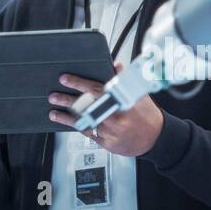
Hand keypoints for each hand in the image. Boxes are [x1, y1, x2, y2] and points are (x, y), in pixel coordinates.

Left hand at [48, 64, 163, 156]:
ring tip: (54, 112)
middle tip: (54, 96)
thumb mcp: (138, 94)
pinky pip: (89, 134)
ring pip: (84, 122)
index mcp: (122, 101)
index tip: (65, 79)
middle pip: (86, 106)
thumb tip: (114, 65)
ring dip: (67, 117)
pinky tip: (68, 123)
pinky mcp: (108, 143)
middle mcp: (115, 116)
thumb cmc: (147, 115)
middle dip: (68, 100)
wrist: (156, 138)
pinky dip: (78, 127)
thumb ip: (123, 80)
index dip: (78, 83)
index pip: (96, 89)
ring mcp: (111, 131)